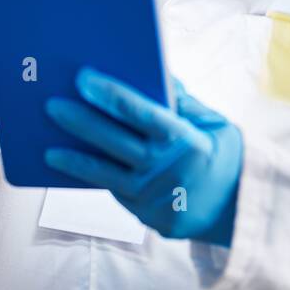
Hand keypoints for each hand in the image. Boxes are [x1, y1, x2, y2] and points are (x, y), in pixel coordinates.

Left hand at [44, 69, 243, 246]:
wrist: (241, 210)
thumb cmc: (224, 156)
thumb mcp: (215, 124)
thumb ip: (184, 101)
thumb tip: (157, 72)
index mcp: (187, 141)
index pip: (143, 114)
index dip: (112, 95)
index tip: (84, 78)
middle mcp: (167, 170)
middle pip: (116, 142)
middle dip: (81, 122)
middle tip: (51, 104)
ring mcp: (154, 198)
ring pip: (106, 175)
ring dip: (74, 160)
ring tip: (48, 147)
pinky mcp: (146, 217)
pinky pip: (113, 193)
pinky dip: (91, 179)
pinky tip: (69, 166)